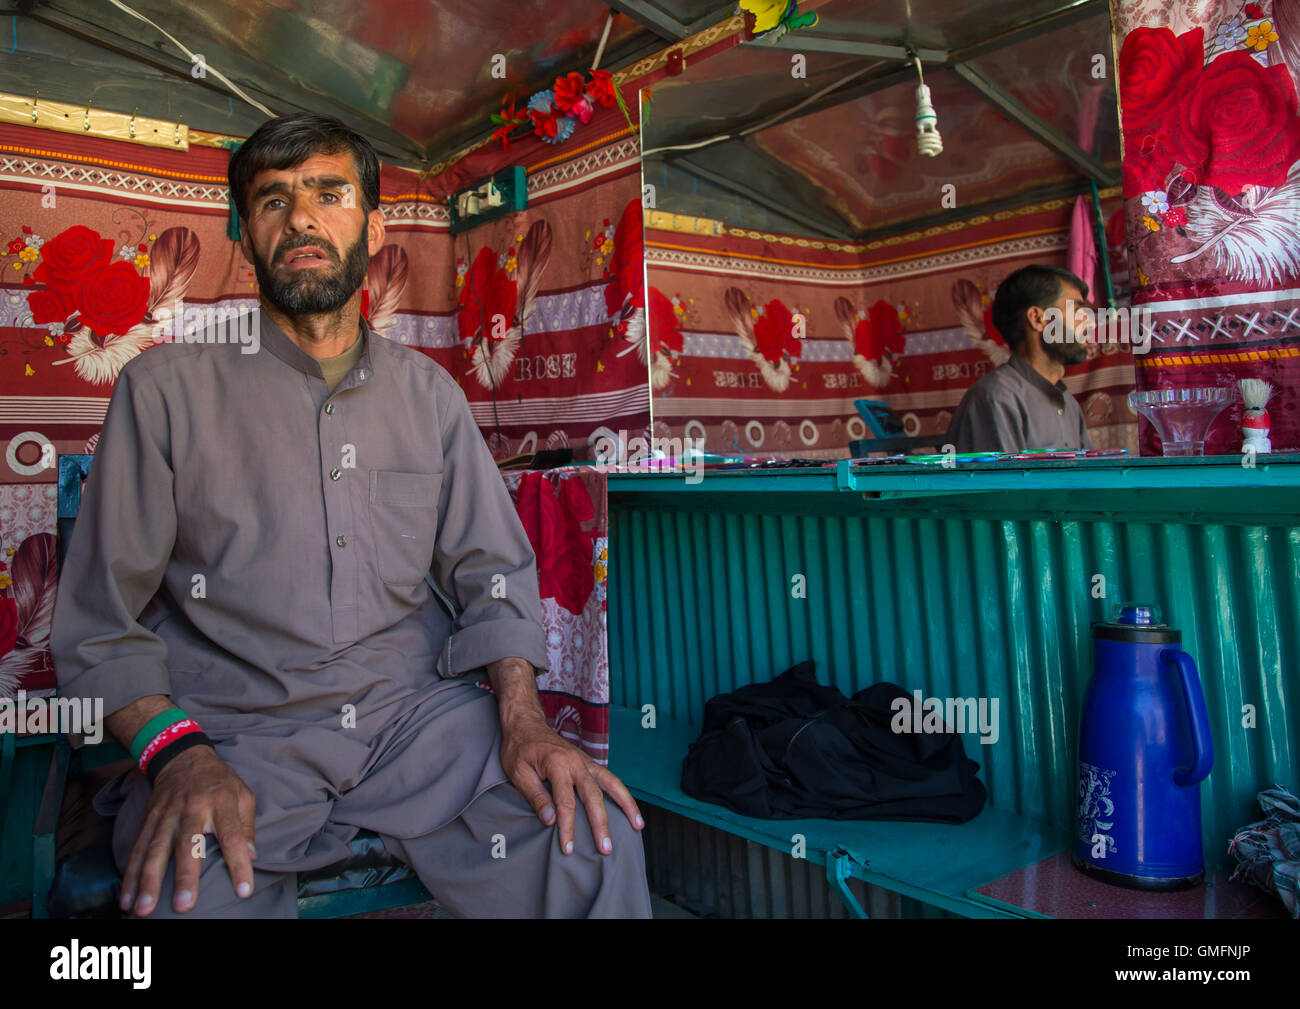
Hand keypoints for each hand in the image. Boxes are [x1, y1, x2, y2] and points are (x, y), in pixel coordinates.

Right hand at [119, 745, 256, 915]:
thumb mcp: (243, 795)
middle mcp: (192, 808)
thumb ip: (247, 826)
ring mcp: (167, 815)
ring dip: (148, 881)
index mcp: (222, 802)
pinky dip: (130, 875)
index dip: (238, 864)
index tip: (243, 891)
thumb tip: (252, 857)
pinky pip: (138, 849)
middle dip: (185, 876)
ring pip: (155, 850)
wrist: (184, 758)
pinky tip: (127, 898)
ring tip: (143, 909)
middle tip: (184, 906)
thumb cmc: (219, 783)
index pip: (233, 836)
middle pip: (188, 844)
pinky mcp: (149, 820)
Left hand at [499, 713, 643, 855]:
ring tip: (638, 825)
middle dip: (601, 824)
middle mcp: (576, 762)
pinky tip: (630, 808)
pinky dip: (622, 793)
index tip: (568, 847)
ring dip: (626, 805)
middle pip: (593, 796)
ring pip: (612, 783)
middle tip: (606, 848)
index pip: (565, 802)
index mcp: (557, 764)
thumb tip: (550, 820)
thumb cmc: (518, 749)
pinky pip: (610, 779)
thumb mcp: (518, 773)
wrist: (526, 724)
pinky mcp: (589, 763)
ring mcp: (585, 762)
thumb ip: (536, 796)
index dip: (567, 827)